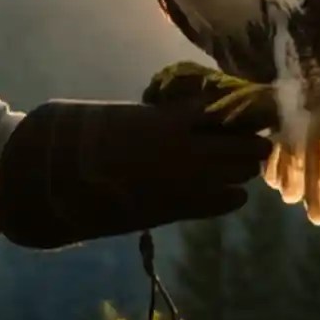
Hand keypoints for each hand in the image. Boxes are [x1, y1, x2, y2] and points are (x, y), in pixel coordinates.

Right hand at [0, 92, 272, 249]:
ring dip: (242, 167)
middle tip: (250, 140)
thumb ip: (169, 115)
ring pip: (241, 173)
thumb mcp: (134, 115)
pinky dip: (232, 194)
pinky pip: (227, 201)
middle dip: (251, 141)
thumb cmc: (94, 139)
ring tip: (236, 163)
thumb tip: (201, 110)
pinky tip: (228, 190)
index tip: (246, 111)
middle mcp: (185, 151)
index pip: (227, 111)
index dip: (240, 111)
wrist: (67, 181)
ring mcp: (185, 182)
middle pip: (245, 145)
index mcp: (170, 120)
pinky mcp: (180, 209)